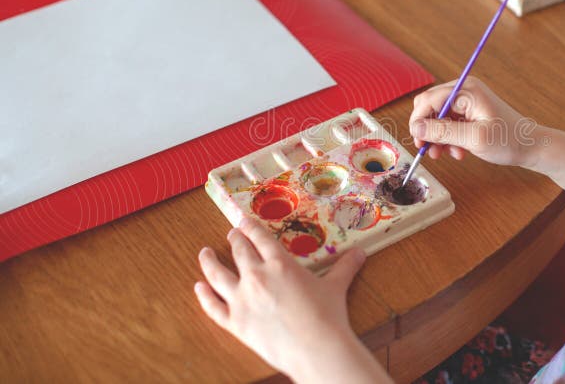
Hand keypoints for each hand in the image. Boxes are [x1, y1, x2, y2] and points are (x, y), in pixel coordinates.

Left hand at [194, 218, 382, 382]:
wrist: (315, 349)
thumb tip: (360, 253)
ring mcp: (242, 299)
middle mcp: (256, 276)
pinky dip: (203, 296)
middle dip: (234, 240)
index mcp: (280, 263)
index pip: (260, 237)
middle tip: (232, 234)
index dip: (250, 226)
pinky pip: (213, 307)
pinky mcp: (235, 322)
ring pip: (217, 275)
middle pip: (239, 251)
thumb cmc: (327, 316)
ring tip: (204, 253)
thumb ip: (345, 267)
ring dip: (209, 261)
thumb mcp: (336, 287)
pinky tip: (199, 288)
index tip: (243, 221)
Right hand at [409, 76, 541, 166]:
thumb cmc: (509, 140)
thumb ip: (443, 131)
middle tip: (429, 150)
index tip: (418, 141)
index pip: (428, 99)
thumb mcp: (473, 138)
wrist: (531, 147)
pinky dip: (449, 139)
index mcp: (466, 91)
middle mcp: (464, 92)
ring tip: (445, 155)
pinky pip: (448, 124)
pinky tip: (458, 152)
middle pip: (430, 107)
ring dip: (438, 137)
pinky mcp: (470, 113)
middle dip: (428, 130)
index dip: (418, 120)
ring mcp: (467, 102)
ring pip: (437, 118)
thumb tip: (416, 127)